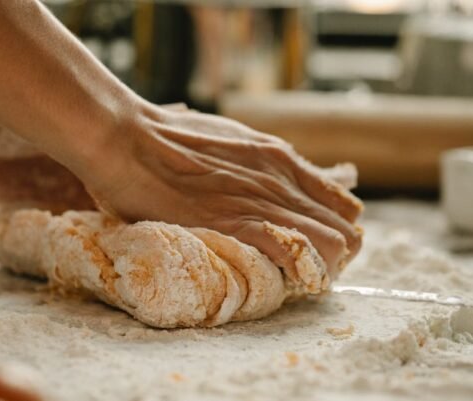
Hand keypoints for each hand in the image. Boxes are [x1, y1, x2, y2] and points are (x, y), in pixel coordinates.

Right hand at [83, 103, 362, 277]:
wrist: (128, 138)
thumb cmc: (164, 138)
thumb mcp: (226, 139)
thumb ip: (255, 161)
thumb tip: (268, 177)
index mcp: (280, 158)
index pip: (341, 203)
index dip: (332, 230)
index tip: (312, 246)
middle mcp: (283, 178)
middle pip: (344, 229)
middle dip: (333, 255)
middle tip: (303, 269)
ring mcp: (265, 200)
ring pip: (333, 245)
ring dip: (320, 268)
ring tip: (292, 278)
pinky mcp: (241, 224)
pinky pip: (297, 255)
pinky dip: (298, 272)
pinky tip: (282, 279)